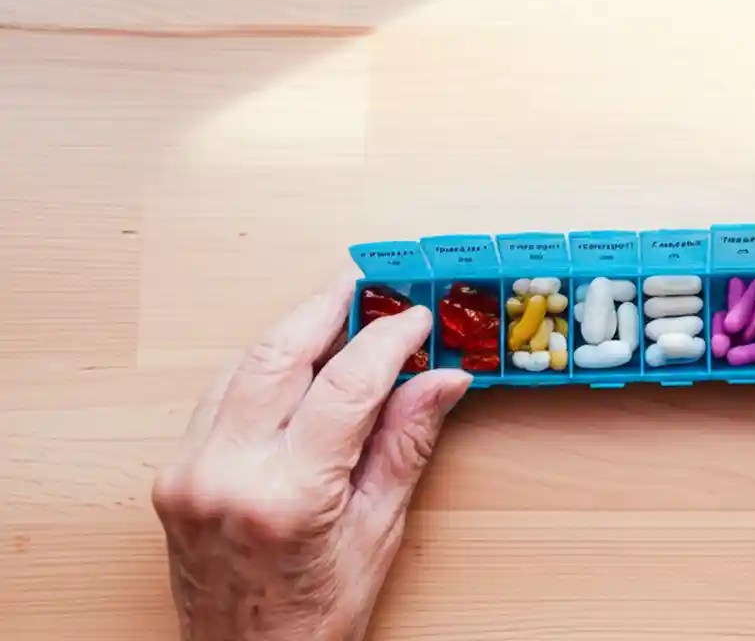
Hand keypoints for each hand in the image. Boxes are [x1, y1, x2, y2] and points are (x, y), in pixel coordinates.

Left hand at [152, 269, 470, 640]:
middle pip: (278, 353)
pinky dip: (262, 363)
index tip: (417, 318)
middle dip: (327, 305)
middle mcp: (225, 474)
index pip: (344, 384)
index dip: (387, 340)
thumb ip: (405, 443)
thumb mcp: (377, 533)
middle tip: (369, 281)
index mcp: (285, 496)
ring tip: (340, 308)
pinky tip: (296, 355)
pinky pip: (221, 392)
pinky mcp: (175, 472)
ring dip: (293, 328)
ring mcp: (190, 470)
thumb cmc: (313, 619)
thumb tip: (443, 380)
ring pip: (242, 364)